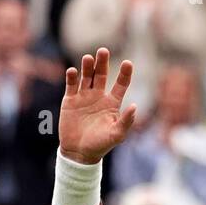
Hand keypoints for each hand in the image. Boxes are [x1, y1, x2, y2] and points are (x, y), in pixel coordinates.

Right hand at [59, 48, 136, 165]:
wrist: (79, 153)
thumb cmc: (100, 145)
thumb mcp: (116, 135)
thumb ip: (126, 121)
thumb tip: (135, 106)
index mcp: (112, 104)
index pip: (120, 84)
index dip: (124, 74)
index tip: (128, 63)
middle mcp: (98, 97)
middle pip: (101, 74)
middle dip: (102, 62)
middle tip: (103, 51)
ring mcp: (84, 96)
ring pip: (86, 76)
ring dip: (87, 66)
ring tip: (88, 58)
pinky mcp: (70, 99)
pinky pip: (71, 84)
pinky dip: (72, 76)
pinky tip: (73, 71)